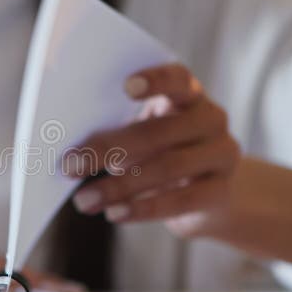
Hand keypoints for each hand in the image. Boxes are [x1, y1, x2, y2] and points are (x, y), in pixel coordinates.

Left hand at [65, 64, 239, 236]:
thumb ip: (117, 133)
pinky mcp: (221, 191)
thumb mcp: (142, 136)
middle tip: (70, 166)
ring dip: (118, 186)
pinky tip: (114, 214)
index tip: (126, 87)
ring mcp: (221, 154)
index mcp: (188, 94)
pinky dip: (142, 209)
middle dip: (108, 149)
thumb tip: (73, 154)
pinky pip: (180, 201)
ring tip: (83, 200)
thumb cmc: (160, 154)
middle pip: (158, 131)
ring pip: (167, 168)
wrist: (207, 195)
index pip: (176, 78)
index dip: (155, 80)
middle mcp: (210, 119)